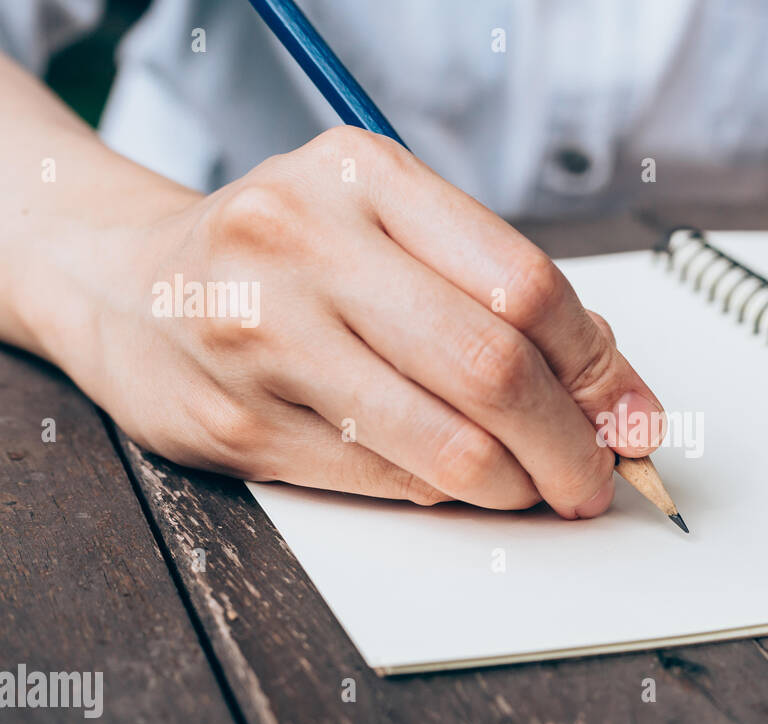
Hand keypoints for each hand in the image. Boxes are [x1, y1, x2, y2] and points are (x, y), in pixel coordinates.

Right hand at [53, 127, 664, 517]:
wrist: (126, 280)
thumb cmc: (287, 254)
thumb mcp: (388, 228)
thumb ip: (496, 294)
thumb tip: (615, 395)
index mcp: (363, 177)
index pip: (523, 286)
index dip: (599, 369)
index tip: (634, 419)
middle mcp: (302, 243)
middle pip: (491, 368)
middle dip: (570, 444)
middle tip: (597, 478)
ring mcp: (258, 335)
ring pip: (441, 444)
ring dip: (514, 484)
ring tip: (534, 486)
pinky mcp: (233, 421)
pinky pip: (383, 482)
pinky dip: (442, 494)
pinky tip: (453, 480)